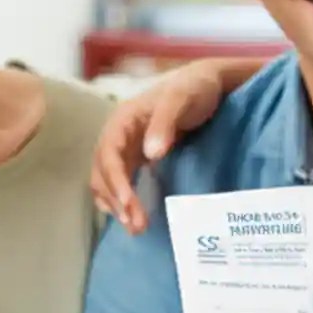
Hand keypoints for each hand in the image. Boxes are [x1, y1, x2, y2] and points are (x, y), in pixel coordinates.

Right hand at [91, 57, 259, 233]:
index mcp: (123, 119)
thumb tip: (151, 154)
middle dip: (116, 199)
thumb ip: (165, 123)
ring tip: (135, 228)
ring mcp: (127, 147)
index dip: (115, 180)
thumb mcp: (181, 99)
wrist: (208, 84)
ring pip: (108, 180)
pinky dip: (121, 200)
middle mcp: (119, 134)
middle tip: (136, 225)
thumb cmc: (194, 88)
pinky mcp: (137, 157)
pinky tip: (131, 216)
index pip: (109, 154)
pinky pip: (121, 181)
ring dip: (116, 204)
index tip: (128, 204)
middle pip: (104, 171)